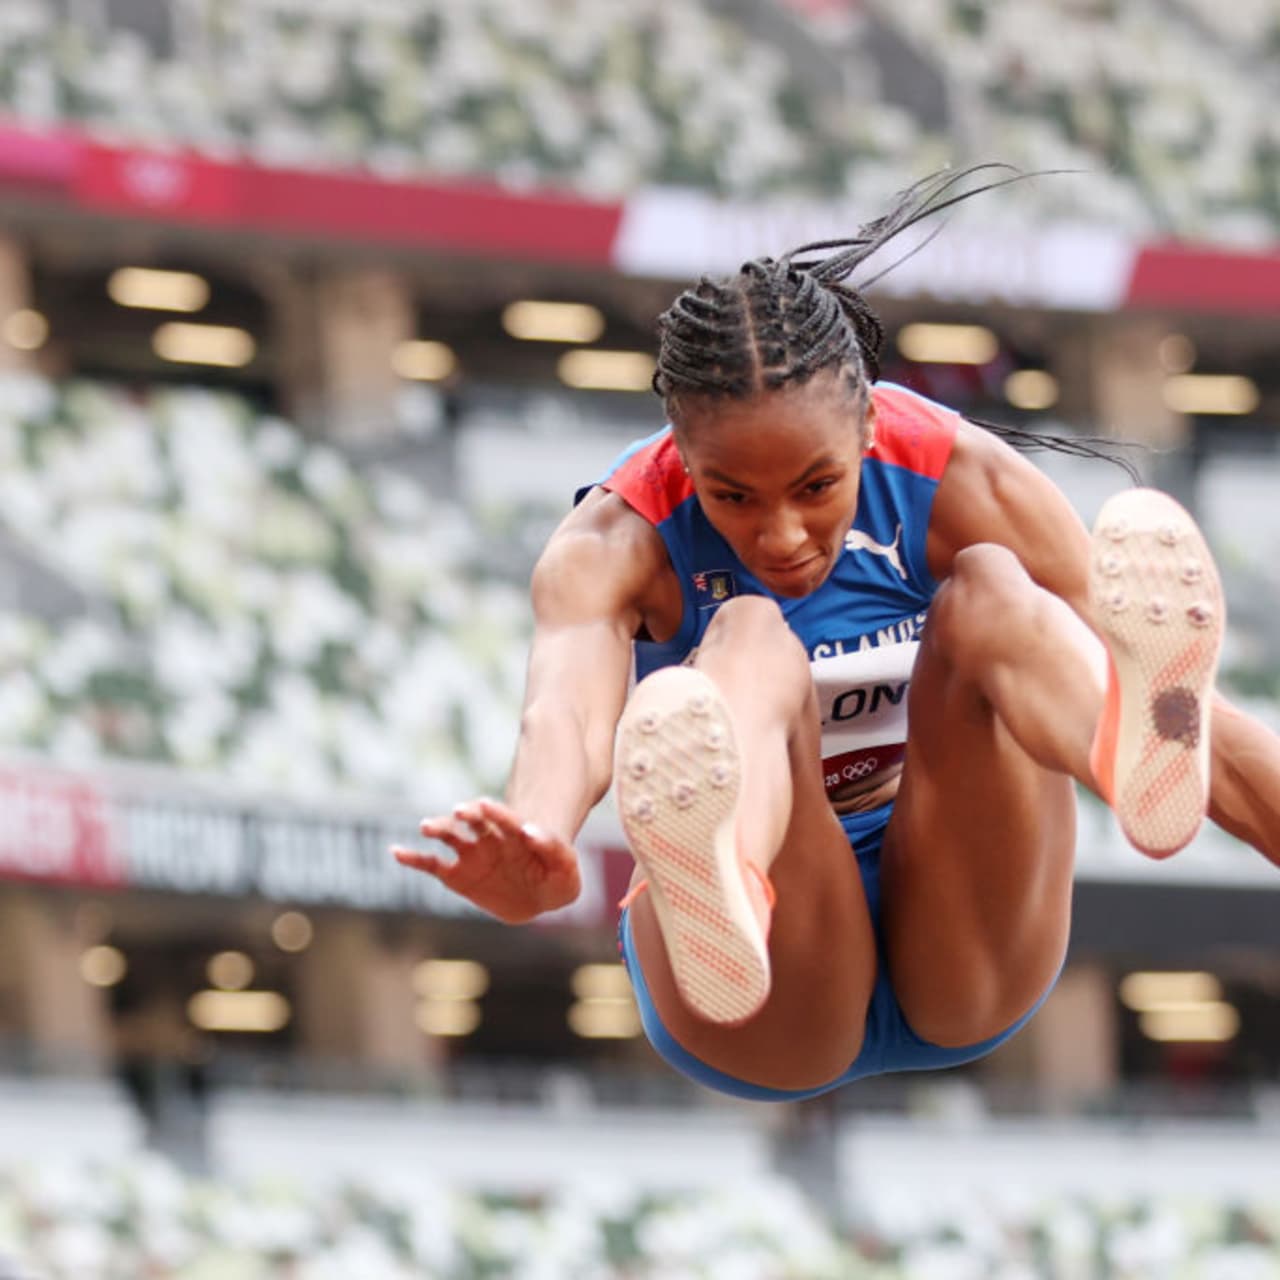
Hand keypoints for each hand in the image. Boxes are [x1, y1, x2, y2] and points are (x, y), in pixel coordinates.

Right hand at [391, 797, 580, 923]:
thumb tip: (532, 831)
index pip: (504, 817)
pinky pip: (431, 865)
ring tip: (427, 827)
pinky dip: (414, 858)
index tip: (486, 806)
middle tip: (461, 810)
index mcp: (515, 831)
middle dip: (467, 813)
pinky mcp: (456, 876)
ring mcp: (471, 855)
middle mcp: (489, 837)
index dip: (497, 812)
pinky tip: (396, 851)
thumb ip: (554, 848)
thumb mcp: (566, 866)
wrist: (540, 896)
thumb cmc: (557, 877)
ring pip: (450, 836)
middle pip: (474, 819)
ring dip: (439, 828)